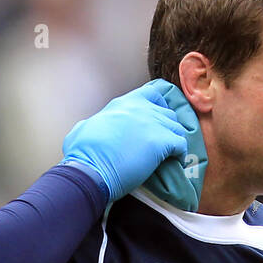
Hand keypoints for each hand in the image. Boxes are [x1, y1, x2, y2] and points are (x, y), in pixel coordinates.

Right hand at [60, 81, 188, 201]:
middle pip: (167, 112)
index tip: (157, 117)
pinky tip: (175, 161)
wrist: (90, 170)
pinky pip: (181, 145)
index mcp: (123, 104)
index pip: (152, 93)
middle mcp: (141, 109)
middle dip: (167, 126)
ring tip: (171, 153)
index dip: (158, 104)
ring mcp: (153, 124)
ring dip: (175, 140)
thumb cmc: (81, 152)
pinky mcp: (162, 142)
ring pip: (177, 127)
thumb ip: (94, 123)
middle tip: (164, 140)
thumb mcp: (83, 128)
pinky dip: (180, 153)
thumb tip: (89, 127)